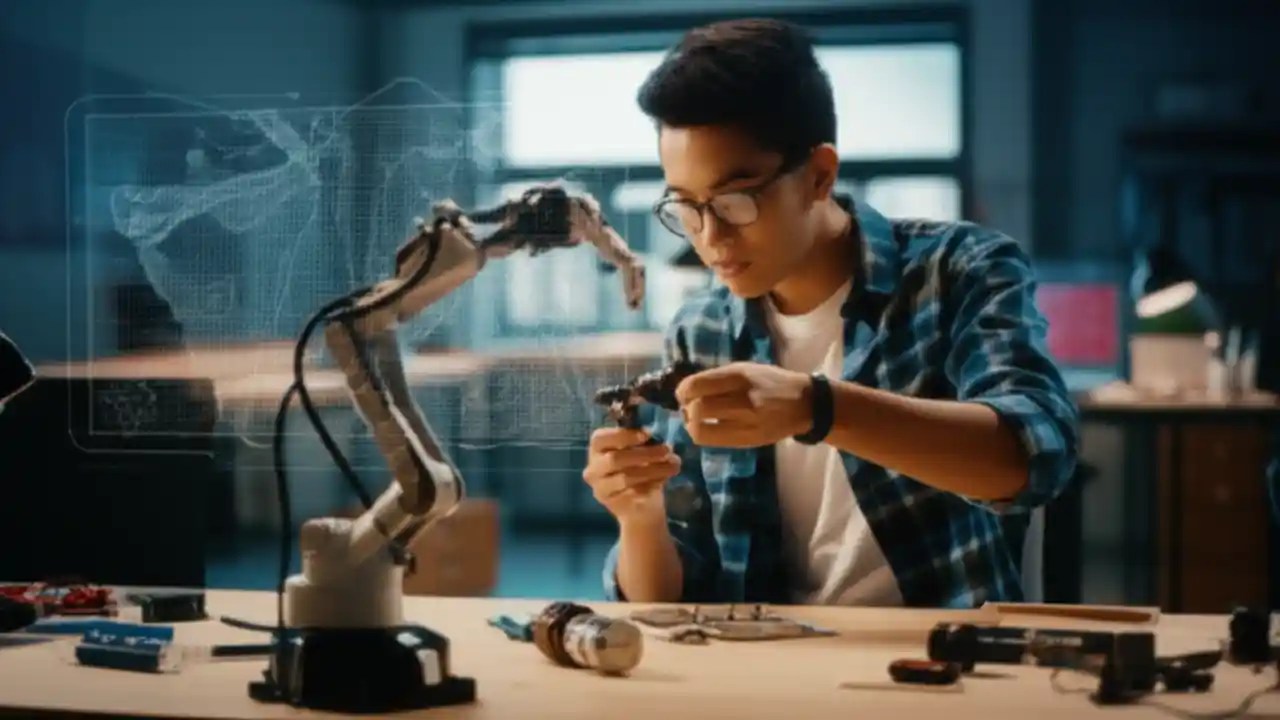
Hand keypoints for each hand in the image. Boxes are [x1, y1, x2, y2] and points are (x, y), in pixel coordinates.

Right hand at [582, 427, 680, 522]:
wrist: (639, 506)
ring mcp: (601, 489)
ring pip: (625, 478)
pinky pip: (633, 494)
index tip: (648, 433)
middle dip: (644, 453)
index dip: (624, 435)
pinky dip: (652, 485)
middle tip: (667, 450)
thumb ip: (642, 442)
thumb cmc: (638, 468)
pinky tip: (664, 480)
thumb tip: (656, 436)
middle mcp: (593, 469)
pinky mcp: (613, 504)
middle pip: (614, 459)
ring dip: (653, 470)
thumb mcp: (639, 450)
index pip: (600, 439)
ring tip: (673, 465)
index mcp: (596, 449)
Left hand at [675, 362, 812, 447]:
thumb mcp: (746, 369)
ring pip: (702, 429)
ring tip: (695, 420)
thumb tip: (687, 390)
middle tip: (687, 408)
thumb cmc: (771, 382)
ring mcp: (746, 422)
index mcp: (740, 376)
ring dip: (691, 425)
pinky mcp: (748, 440)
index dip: (682, 392)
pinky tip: (707, 429)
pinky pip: (714, 441)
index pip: (697, 385)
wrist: (804, 404)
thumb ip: (718, 378)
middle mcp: (743, 399)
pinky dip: (703, 435)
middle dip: (685, 409)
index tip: (683, 394)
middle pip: (697, 409)